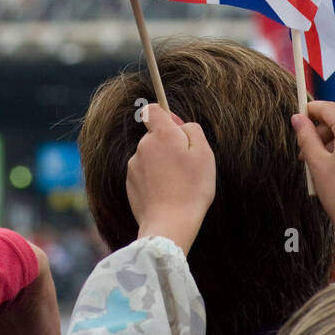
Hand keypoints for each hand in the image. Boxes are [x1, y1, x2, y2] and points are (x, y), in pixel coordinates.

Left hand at [126, 103, 215, 255]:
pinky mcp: (129, 184)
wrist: (170, 225)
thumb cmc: (191, 189)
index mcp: (161, 134)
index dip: (165, 115)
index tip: (177, 129)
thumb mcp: (205, 154)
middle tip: (186, 166)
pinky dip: (154, 181)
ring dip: (162, 164)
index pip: (153, 110)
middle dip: (168, 145)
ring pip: (150, 157)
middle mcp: (143, 146)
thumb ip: (192, 130)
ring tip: (178, 185)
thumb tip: (180, 125)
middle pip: (155, 136)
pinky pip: (144, 175)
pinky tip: (167, 195)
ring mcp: (134, 166)